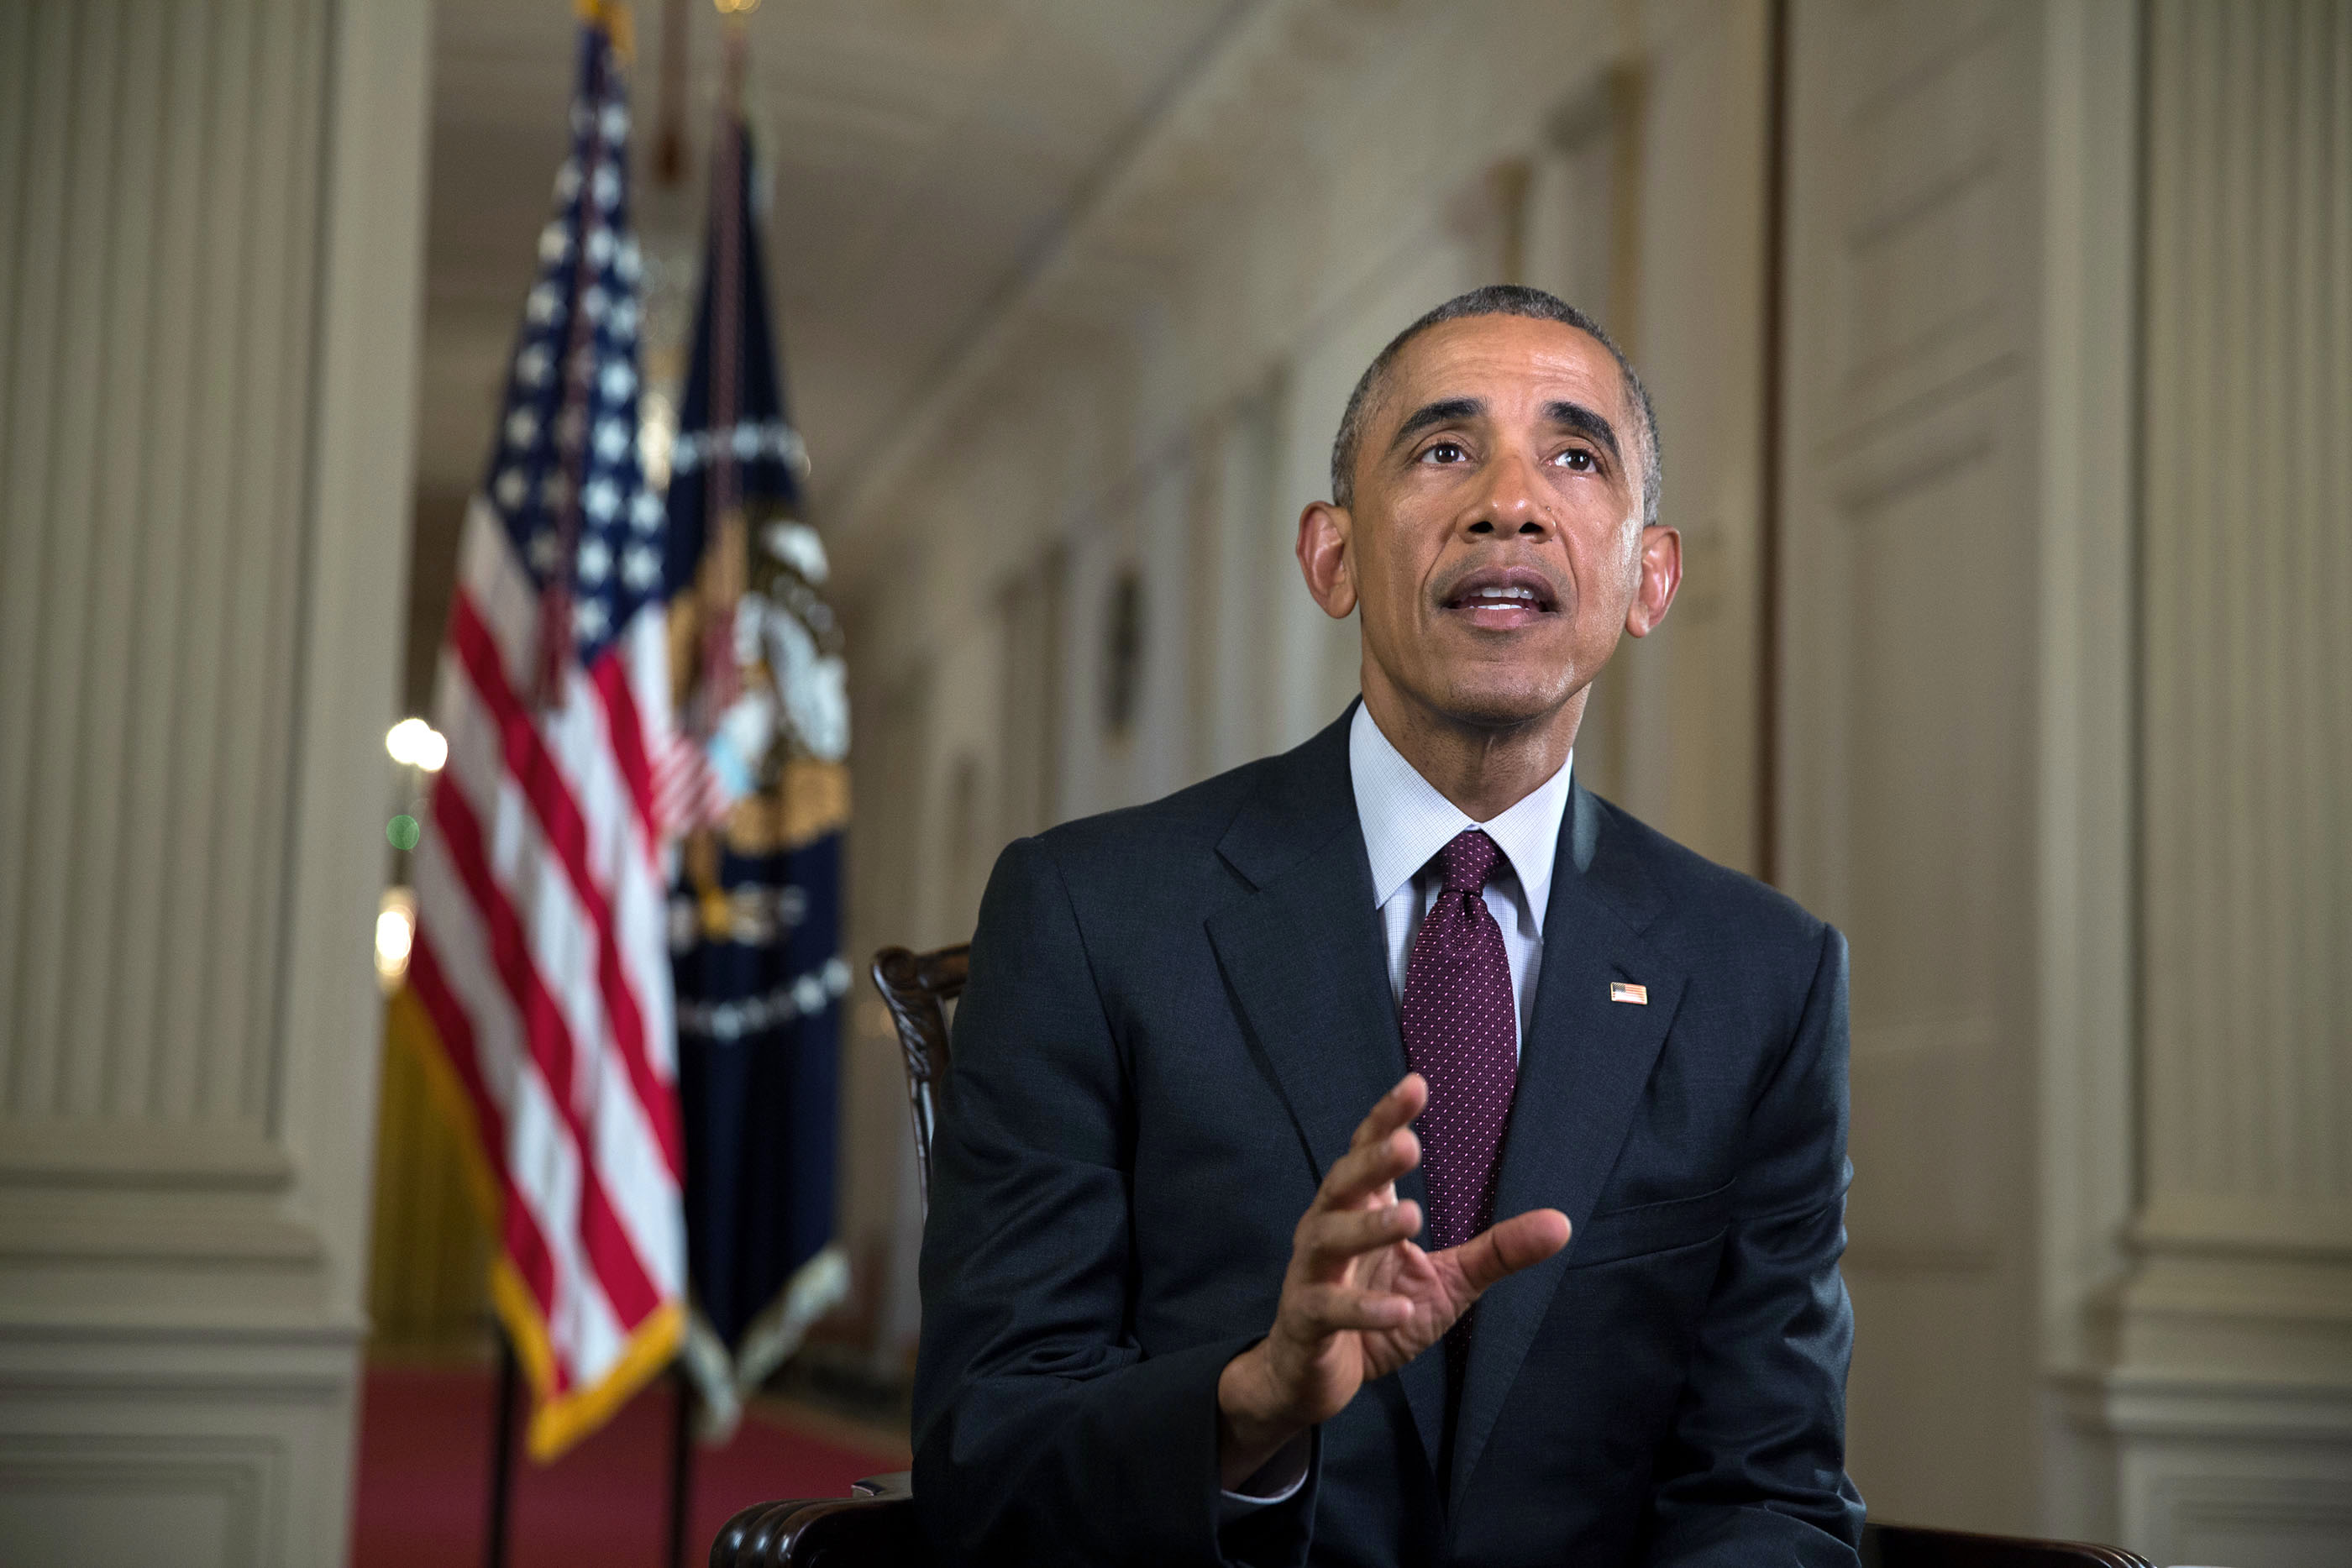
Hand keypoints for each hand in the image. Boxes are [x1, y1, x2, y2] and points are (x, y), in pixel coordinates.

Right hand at [1215, 1073, 1570, 1487]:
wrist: (1317, 1379)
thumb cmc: (1382, 1312)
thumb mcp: (1449, 1281)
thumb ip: (1498, 1250)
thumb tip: (1563, 1222)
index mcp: (1361, 1208)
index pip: (1368, 1152)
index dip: (1387, 1118)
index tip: (1416, 1084)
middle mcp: (1329, 1230)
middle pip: (1343, 1183)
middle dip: (1372, 1161)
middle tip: (1409, 1145)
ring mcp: (1311, 1275)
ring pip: (1329, 1239)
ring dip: (1367, 1229)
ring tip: (1410, 1216)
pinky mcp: (1306, 1323)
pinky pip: (1328, 1309)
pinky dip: (1363, 1310)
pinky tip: (1401, 1309)